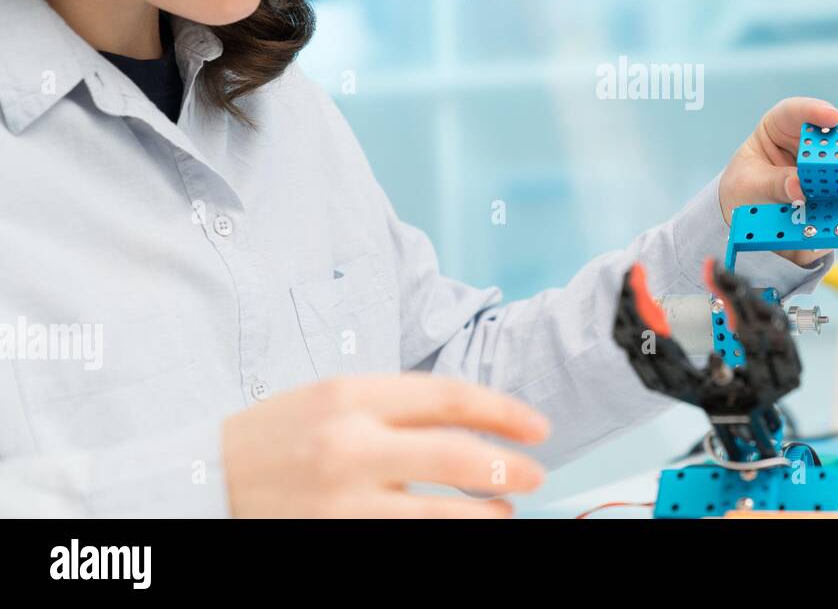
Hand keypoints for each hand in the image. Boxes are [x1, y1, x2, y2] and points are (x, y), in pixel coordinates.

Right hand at [221, 373, 550, 517]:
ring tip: (504, 511)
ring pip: (441, 513)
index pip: (450, 397)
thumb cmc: (279, 434)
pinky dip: (444, 537)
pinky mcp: (333, 539)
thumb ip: (398, 408)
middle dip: (508, 466)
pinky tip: (462, 531)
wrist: (198, 480)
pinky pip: (407, 542)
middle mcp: (349, 445)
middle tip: (534, 473)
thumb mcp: (334, 399)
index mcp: (351, 395)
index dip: (505, 413)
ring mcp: (340, 501)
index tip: (539, 427)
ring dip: (486, 515)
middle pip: (456, 455)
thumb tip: (477, 426)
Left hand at [718, 97, 837, 266]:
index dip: (814, 112)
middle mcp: (813, 145)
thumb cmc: (743, 191)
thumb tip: (798, 187)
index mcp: (781, 129)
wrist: (745, 223)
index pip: (795, 113)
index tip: (832, 117)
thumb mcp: (747, 185)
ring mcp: (832, 170)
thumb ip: (771, 184)